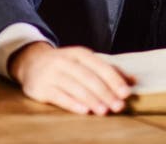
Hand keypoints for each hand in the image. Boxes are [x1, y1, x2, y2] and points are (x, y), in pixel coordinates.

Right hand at [8, 42, 133, 114]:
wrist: (32, 63)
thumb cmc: (66, 65)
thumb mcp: (85, 63)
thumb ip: (108, 71)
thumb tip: (133, 81)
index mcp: (79, 54)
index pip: (99, 66)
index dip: (114, 80)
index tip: (126, 93)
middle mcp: (65, 61)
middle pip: (88, 78)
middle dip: (105, 93)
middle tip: (118, 106)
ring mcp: (52, 74)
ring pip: (75, 87)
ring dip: (92, 100)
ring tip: (104, 111)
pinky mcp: (41, 87)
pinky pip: (58, 96)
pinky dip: (72, 103)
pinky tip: (84, 110)